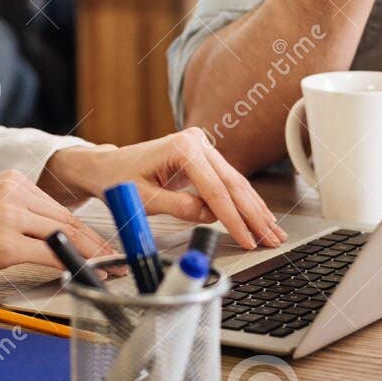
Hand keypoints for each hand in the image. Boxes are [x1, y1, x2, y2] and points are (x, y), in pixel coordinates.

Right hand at [0, 170, 115, 289]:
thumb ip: (18, 216)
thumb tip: (51, 239)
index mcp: (11, 181)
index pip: (60, 209)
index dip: (87, 231)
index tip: (104, 247)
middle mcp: (13, 191)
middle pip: (68, 221)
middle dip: (95, 245)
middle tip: (116, 262)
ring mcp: (9, 215)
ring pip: (64, 237)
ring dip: (90, 257)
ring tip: (107, 271)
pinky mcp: (4, 242)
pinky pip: (50, 255)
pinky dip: (73, 267)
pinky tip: (84, 276)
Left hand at [42, 129, 287, 249]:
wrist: (108, 166)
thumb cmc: (119, 180)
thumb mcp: (144, 199)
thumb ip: (178, 207)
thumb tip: (210, 216)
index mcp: (181, 148)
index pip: (215, 190)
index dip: (233, 219)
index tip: (247, 239)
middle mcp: (196, 142)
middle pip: (233, 184)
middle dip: (254, 215)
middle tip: (272, 239)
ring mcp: (202, 147)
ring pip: (236, 182)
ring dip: (255, 210)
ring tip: (273, 232)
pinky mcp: (204, 157)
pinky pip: (228, 182)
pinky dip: (244, 202)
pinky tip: (260, 217)